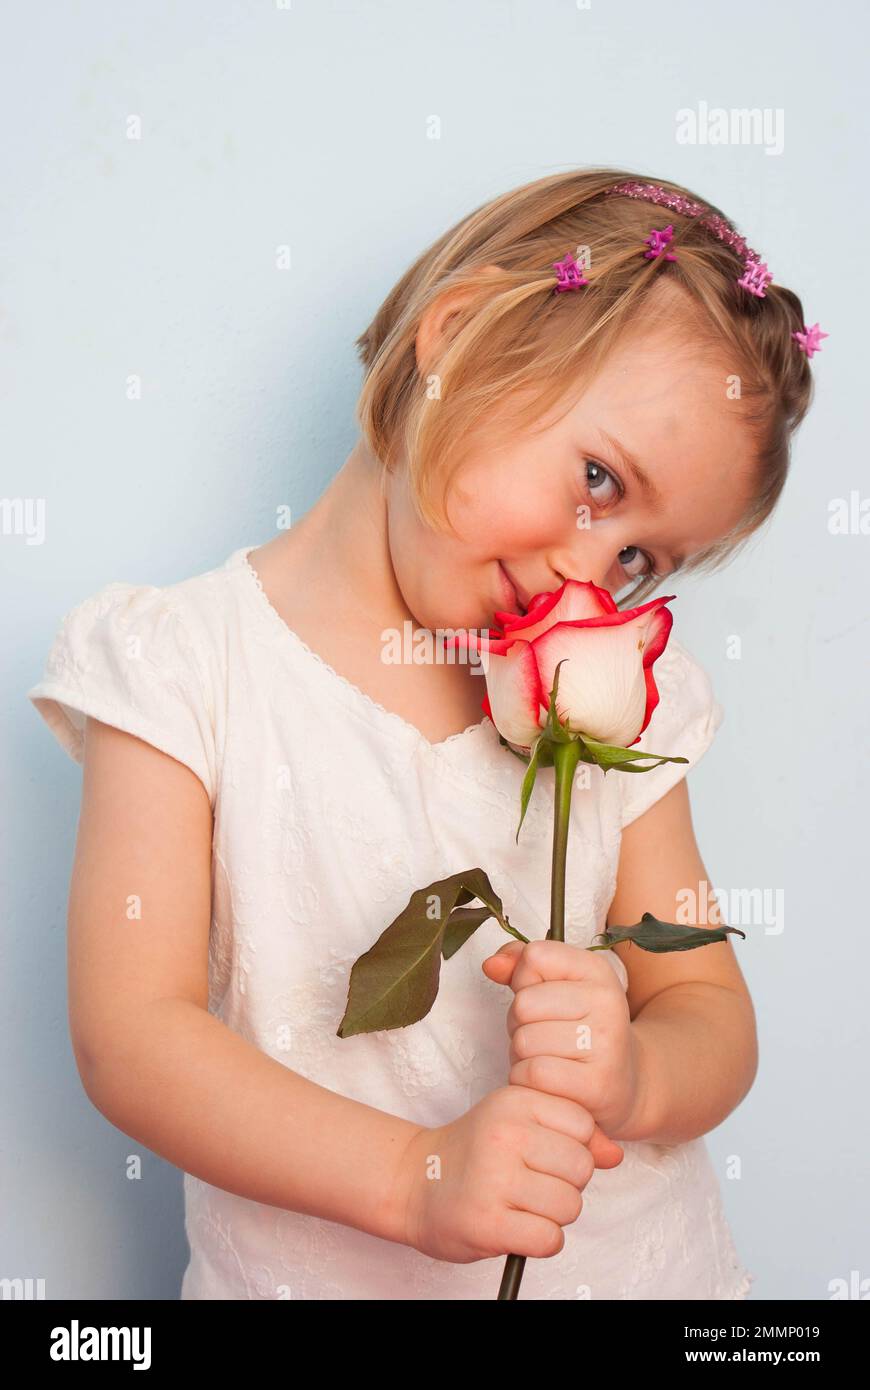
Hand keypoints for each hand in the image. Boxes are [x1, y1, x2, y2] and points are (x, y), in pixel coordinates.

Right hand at [397, 1084, 622, 1263]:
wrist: (415, 1182)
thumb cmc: (474, 1153)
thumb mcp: (519, 1123)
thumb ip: (571, 1133)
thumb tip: (616, 1154)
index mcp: (514, 1101)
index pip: (583, 1124)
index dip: (573, 1145)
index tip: (544, 1153)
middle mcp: (505, 1135)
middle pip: (582, 1168)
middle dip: (567, 1183)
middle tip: (533, 1184)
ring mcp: (494, 1179)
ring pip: (570, 1206)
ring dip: (553, 1215)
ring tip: (523, 1205)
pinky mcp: (488, 1223)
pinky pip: (549, 1239)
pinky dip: (541, 1241)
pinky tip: (518, 1227)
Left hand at [482, 938, 642, 1136]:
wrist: (622, 1082)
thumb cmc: (577, 1029)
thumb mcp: (555, 987)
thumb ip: (519, 966)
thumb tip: (491, 966)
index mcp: (597, 970)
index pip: (534, 957)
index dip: (524, 981)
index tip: (544, 1000)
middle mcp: (608, 1002)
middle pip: (523, 1004)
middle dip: (519, 1024)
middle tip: (543, 1038)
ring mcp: (606, 1044)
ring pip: (524, 1041)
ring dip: (521, 1056)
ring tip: (546, 1059)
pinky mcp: (597, 1083)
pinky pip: (534, 1073)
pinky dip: (527, 1080)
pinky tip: (547, 1081)